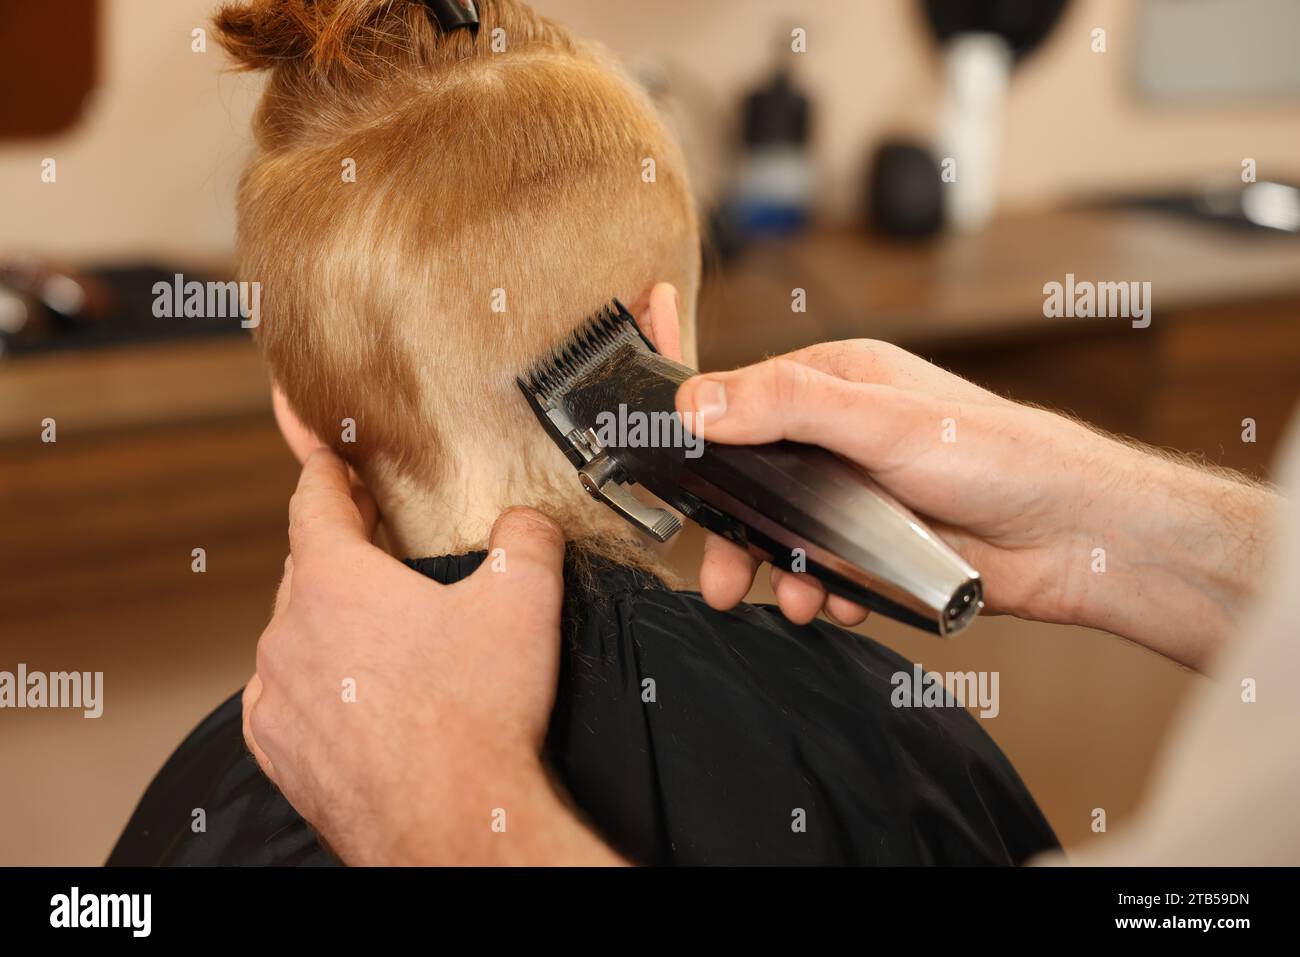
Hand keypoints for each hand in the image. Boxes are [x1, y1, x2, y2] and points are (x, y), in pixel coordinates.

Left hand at [242, 449, 622, 864]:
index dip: (323, 473)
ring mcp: (277, 698)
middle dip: (339, 549)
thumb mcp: (524, 599)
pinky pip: (287, 697)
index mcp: (334, 582)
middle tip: (376, 543)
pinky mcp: (281, 753)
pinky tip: (357, 694)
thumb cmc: (479, 716)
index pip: (312, 503)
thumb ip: (525, 536)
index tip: (325, 460)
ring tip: (380, 634)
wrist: (454, 826)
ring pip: (294, 636)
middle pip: (305, 568)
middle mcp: (288, 634)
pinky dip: (315, 683)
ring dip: (327, 622)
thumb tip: (524, 521)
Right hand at [676, 339, 1273, 670]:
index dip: (705, 447)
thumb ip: (788, 405)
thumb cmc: (1000, 457)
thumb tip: (698, 401)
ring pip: (786, 534)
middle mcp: (843, 435)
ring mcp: (860, 492)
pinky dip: (825, 591)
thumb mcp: (882, 421)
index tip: (680, 489)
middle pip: (755, 482)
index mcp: (838, 382)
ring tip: (798, 600)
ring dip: (782, 572)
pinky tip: (844, 602)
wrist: (1074, 538)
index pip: (742, 404)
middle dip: (737, 535)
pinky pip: (825, 569)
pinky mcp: (879, 543)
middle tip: (723, 578)